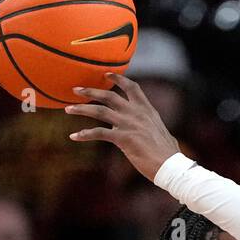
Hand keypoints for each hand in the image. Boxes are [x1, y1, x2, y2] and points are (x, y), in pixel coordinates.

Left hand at [65, 75, 181, 180]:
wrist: (170, 165)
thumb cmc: (168, 154)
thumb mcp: (158, 132)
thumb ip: (147, 126)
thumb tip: (142, 130)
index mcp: (147, 110)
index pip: (132, 87)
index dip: (117, 78)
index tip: (105, 74)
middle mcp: (136, 113)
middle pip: (109, 95)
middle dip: (91, 91)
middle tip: (76, 89)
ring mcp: (129, 124)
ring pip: (99, 110)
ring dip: (81, 109)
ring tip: (68, 109)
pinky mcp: (123, 138)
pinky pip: (98, 133)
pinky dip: (84, 134)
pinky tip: (74, 136)